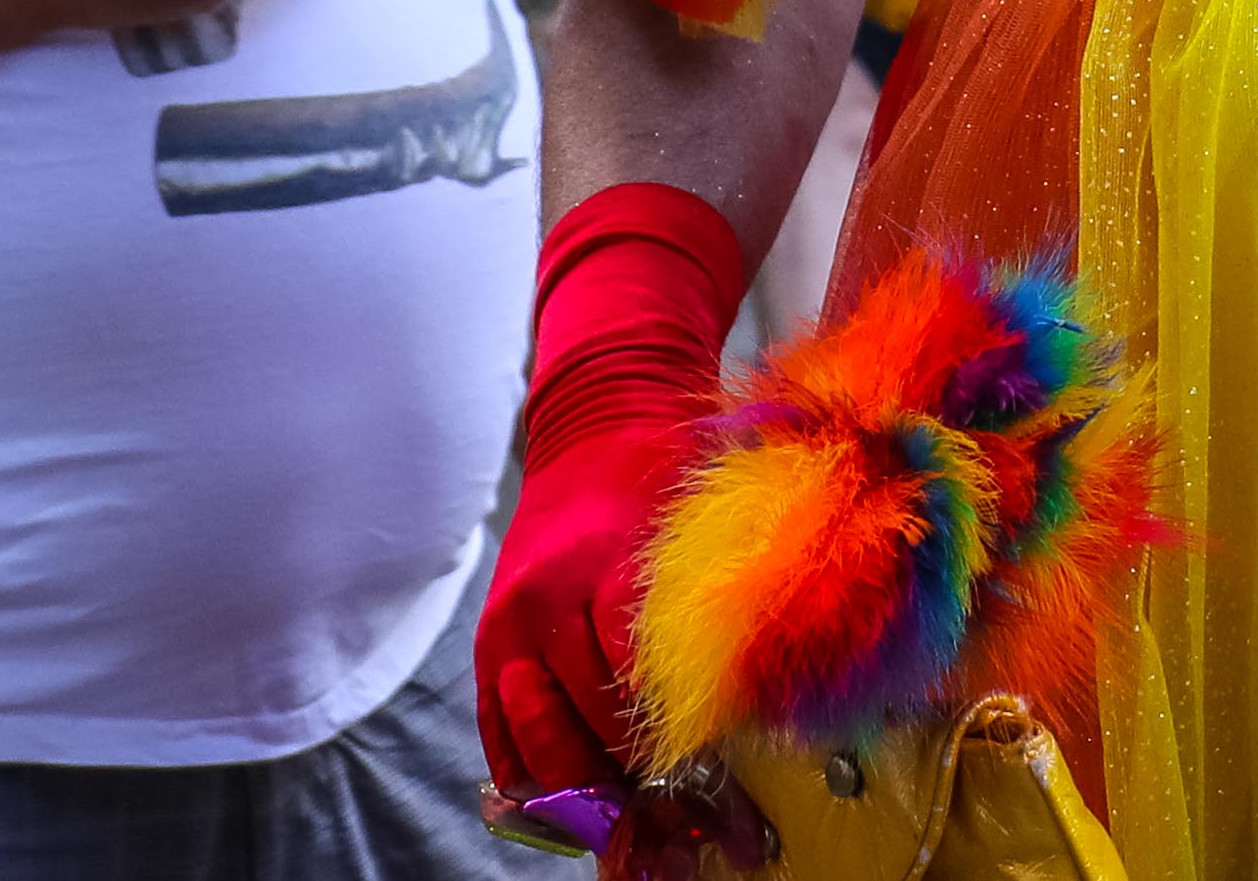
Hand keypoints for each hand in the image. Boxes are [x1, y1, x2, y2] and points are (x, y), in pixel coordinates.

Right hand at [479, 188, 746, 828]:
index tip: (725, 805)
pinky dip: (531, 784)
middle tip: (693, 842)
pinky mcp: (489, 642)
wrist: (595, 420)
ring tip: (639, 847)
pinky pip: (497, 735)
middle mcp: (549, 603)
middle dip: (642, 796)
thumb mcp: (715, 520)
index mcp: (609, 570)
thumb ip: (734, 600)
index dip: (684, 754)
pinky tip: (571, 821)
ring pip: (539, 744)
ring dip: (589, 805)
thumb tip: (768, 696)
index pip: (644, 688)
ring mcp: (510, 627)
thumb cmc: (672, 471)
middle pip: (589, 730)